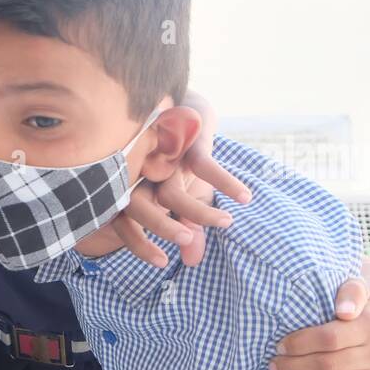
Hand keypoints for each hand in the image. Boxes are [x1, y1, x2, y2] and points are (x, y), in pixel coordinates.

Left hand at [114, 91, 250, 267]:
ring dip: (195, 209)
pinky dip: (224, 180)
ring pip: (171, 188)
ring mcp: (161, 156)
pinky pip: (203, 164)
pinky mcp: (185, 138)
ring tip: (226, 223)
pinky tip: (245, 197)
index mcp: (131, 189)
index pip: (124, 222)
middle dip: (163, 227)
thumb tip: (192, 263)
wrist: (183, 106)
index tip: (162, 263)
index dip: (138, 244)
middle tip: (188, 241)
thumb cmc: (178, 161)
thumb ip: (186, 228)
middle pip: (140, 206)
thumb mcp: (183, 196)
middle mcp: (140, 174)